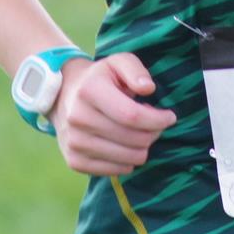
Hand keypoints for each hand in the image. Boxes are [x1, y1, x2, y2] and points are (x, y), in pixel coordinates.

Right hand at [50, 52, 176, 176]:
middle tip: (153, 124)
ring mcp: (74, 142)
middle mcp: (78, 118)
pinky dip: (128, 161)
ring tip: (137, 132)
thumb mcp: (117, 62)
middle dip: (153, 133)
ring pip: (129, 159)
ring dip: (142, 147)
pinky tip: (124, 145)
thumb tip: (148, 88)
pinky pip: (116, 171)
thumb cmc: (100, 79)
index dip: (158, 119)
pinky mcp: (74, 161)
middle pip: (134, 139)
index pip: (132, 116)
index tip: (170, 117)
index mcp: (90, 91)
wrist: (63, 96)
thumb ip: (135, 70)